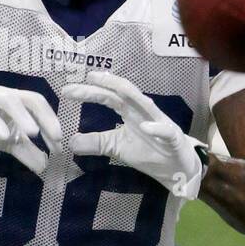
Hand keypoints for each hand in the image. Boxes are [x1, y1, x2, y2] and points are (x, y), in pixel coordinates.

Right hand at [0, 86, 62, 173]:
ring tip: (32, 133)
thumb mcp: (6, 142)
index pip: (39, 106)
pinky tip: (3, 136)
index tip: (58, 146)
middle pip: (30, 98)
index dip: (51, 123)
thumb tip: (45, 166)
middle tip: (55, 137)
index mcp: (16, 102)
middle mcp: (4, 95)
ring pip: (9, 100)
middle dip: (45, 117)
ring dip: (23, 115)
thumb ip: (25, 152)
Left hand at [61, 70, 206, 199]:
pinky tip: (146, 127)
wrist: (177, 168)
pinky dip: (156, 128)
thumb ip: (97, 142)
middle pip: (123, 93)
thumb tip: (71, 142)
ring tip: (114, 84)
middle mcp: (143, 111)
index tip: (67, 90)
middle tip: (87, 77)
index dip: (88, 92)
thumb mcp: (117, 148)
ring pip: (145, 103)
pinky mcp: (173, 138)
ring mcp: (159, 122)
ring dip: (130, 93)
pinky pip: (165, 131)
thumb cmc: (149, 152)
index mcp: (129, 112)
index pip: (107, 98)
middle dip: (106, 84)